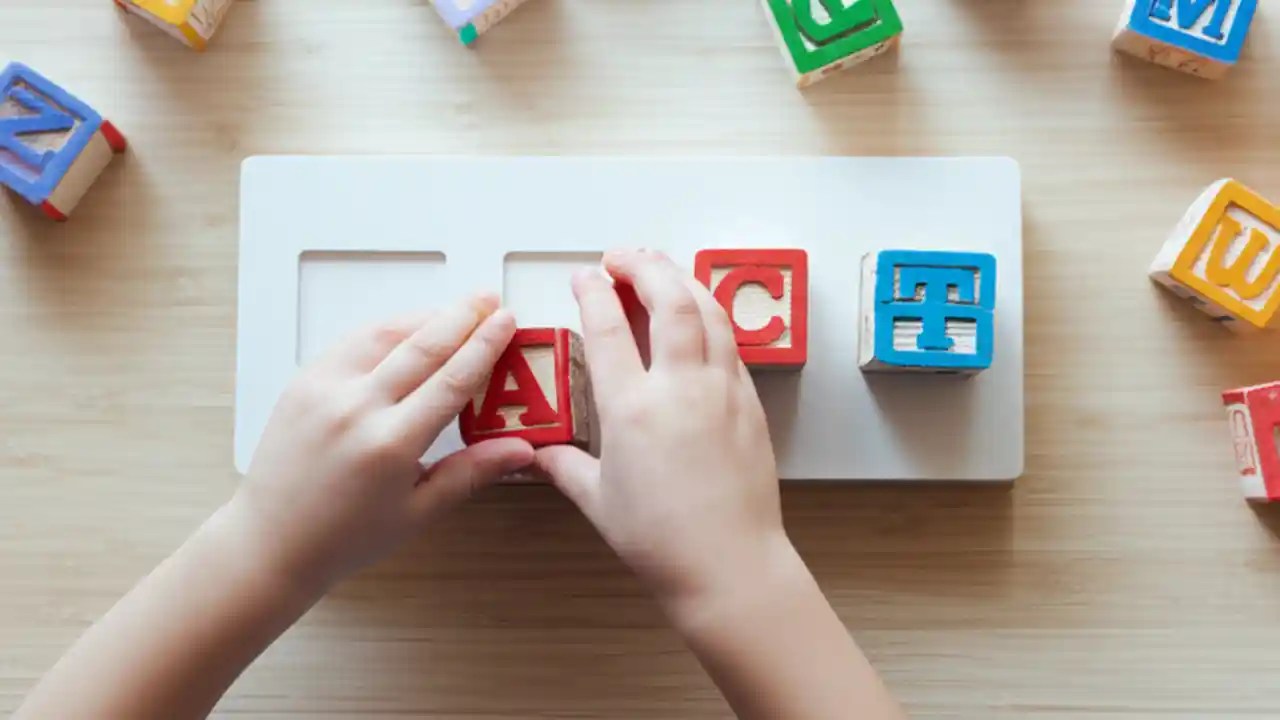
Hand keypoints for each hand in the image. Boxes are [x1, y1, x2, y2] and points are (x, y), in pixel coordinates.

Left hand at [228, 295, 534, 593]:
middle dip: (461, 316)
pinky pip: (352, 342)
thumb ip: (471, 472)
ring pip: (385, 333)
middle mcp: (355, 408)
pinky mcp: (303, 382)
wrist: (271, 542)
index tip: (506, 321)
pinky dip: (385, 329)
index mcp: (390, 444)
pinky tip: (406, 328)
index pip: (452, 378)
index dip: (485, 345)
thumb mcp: (418, 512)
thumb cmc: (344, 538)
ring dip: (424, 316)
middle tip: (488, 298)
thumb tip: (521, 448)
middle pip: (422, 345)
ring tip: (455, 310)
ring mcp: (324, 389)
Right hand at [536, 250, 788, 610]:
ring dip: (682, 279)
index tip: (583, 277)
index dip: (592, 291)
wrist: (729, 565)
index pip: (607, 326)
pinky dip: (709, 316)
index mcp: (631, 409)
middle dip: (643, 264)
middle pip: (667, 298)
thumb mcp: (597, 501)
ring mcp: (721, 391)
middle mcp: (680, 388)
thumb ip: (563, 466)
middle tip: (622, 257)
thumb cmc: (661, 541)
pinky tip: (698, 317)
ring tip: (661, 269)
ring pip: (707, 311)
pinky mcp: (748, 403)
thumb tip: (536, 454)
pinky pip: (730, 343)